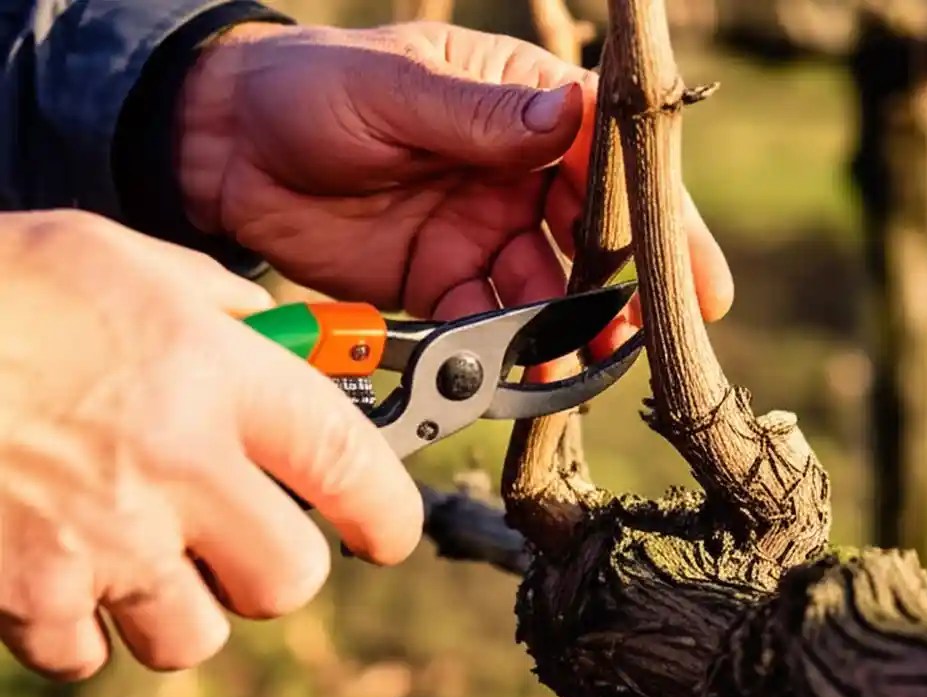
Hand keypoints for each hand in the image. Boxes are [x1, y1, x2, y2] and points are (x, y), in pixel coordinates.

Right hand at [0, 210, 421, 679]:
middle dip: (271, 566)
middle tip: (238, 533)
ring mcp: (101, 543)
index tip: (388, 528)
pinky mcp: (26, 596)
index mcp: (216, 378)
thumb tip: (282, 339)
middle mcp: (175, 469)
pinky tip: (57, 564)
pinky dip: (79, 623)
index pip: (351, 466)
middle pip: (288, 581)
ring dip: (175, 601)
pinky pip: (87, 651)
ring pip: (193, 634)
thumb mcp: (124, 260)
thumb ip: (221, 308)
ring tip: (134, 545)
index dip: (389, 511)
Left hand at [176, 20, 732, 353]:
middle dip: (622, 291)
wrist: (222, 146)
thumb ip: (479, 115)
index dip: (662, 217)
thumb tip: (569, 116)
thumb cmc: (311, 86)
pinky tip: (512, 373)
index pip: (614, 159)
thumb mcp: (395, 88)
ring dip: (567, 333)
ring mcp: (485, 234)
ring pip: (548, 291)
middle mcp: (520, 174)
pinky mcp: (443, 283)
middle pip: (596, 237)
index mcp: (524, 105)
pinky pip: (486, 325)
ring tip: (579, 368)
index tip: (697, 277)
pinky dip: (502, 353)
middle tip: (638, 338)